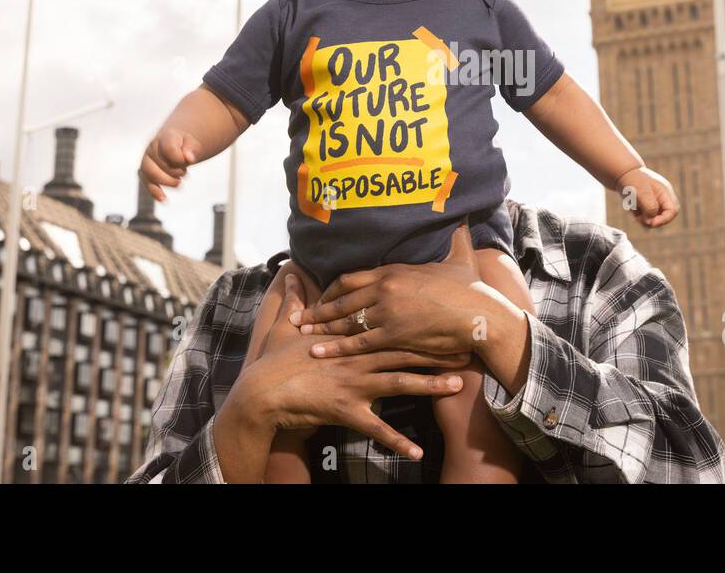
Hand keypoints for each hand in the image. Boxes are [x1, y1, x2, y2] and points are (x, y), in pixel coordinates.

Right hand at [139, 128, 201, 202]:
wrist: (176, 143)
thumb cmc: (185, 144)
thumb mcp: (193, 142)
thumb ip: (192, 148)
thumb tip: (190, 158)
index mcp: (165, 138)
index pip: (168, 149)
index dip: (179, 159)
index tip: (190, 161)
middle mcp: (152, 148)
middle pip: (157, 163)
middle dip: (174, 171)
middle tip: (185, 173)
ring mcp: (147, 160)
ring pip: (149, 174)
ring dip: (166, 181)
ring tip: (179, 183)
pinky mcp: (146, 173)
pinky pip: (147, 183)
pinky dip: (155, 192)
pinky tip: (164, 199)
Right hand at [216, 269, 470, 478]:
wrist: (260, 395)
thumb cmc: (272, 363)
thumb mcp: (284, 328)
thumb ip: (294, 301)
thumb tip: (290, 274)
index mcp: (347, 339)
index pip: (387, 325)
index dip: (415, 320)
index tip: (439, 315)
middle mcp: (355, 358)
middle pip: (403, 349)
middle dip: (435, 348)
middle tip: (464, 345)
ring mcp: (353, 384)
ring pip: (399, 382)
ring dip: (429, 384)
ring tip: (457, 384)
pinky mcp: (346, 410)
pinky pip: (377, 429)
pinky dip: (396, 441)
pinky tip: (417, 450)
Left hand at [290, 224, 500, 358]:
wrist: (480, 314)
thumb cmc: (471, 288)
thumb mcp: (460, 256)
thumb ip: (456, 236)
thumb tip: (464, 218)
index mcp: (393, 270)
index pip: (350, 278)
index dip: (331, 290)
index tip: (320, 297)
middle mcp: (385, 289)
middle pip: (341, 300)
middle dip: (318, 311)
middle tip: (300, 317)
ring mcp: (387, 313)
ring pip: (345, 322)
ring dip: (322, 329)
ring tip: (303, 335)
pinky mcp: (394, 335)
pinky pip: (358, 342)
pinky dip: (336, 348)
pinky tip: (320, 353)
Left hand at [615, 166, 678, 227]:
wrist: (622, 174)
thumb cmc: (632, 179)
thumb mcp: (641, 191)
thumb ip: (649, 206)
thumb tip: (651, 220)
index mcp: (665, 192)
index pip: (672, 211)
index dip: (664, 220)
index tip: (651, 222)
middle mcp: (663, 198)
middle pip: (666, 217)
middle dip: (654, 221)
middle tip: (640, 219)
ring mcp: (656, 203)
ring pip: (656, 219)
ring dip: (645, 221)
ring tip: (635, 214)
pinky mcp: (648, 207)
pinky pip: (648, 218)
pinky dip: (641, 218)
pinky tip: (633, 211)